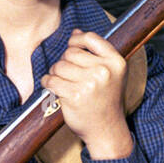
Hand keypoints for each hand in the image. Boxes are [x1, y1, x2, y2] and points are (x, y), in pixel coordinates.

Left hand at [43, 30, 134, 159]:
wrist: (106, 130)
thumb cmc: (106, 100)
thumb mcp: (111, 73)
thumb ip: (96, 52)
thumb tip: (76, 32)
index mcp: (116, 62)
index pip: (90, 38)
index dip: (76, 40)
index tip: (72, 47)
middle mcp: (104, 71)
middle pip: (71, 53)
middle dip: (65, 61)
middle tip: (68, 75)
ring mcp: (90, 84)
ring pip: (59, 66)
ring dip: (55, 73)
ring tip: (62, 82)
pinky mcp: (74, 96)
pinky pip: (51, 80)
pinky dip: (47, 82)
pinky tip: (52, 87)